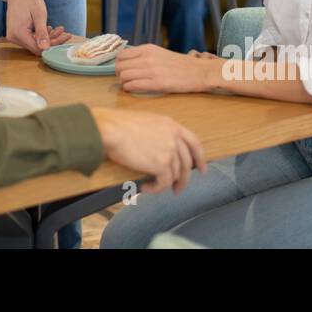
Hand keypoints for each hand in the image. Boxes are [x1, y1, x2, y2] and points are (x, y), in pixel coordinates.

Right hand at [2, 0, 65, 53]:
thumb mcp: (39, 15)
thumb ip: (42, 33)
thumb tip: (45, 48)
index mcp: (18, 33)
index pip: (38, 48)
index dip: (53, 44)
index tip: (65, 36)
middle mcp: (14, 37)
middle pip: (37, 46)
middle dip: (52, 40)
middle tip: (63, 31)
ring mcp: (14, 35)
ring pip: (34, 43)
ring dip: (47, 37)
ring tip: (58, 28)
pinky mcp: (16, 33)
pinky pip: (30, 38)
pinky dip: (40, 34)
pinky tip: (48, 28)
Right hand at [91, 107, 206, 193]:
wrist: (110, 130)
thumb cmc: (118, 124)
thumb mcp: (144, 122)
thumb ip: (157, 133)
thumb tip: (157, 149)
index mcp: (171, 124)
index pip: (194, 142)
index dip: (200, 157)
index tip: (201, 169)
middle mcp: (174, 137)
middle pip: (187, 162)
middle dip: (185, 178)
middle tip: (179, 189)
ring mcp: (170, 151)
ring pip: (175, 175)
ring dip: (166, 184)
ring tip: (153, 187)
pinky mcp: (162, 164)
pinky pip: (164, 183)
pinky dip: (156, 189)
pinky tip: (146, 188)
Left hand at [116, 43, 211, 93]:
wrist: (198, 72)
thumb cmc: (180, 64)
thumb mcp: (160, 53)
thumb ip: (144, 56)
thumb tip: (128, 62)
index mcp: (147, 49)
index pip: (121, 55)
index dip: (119, 64)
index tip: (123, 69)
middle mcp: (147, 58)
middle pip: (120, 66)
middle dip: (120, 74)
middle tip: (125, 79)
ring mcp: (151, 70)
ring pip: (124, 76)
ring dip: (124, 82)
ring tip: (130, 85)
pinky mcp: (157, 83)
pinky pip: (132, 85)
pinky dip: (129, 88)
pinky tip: (133, 89)